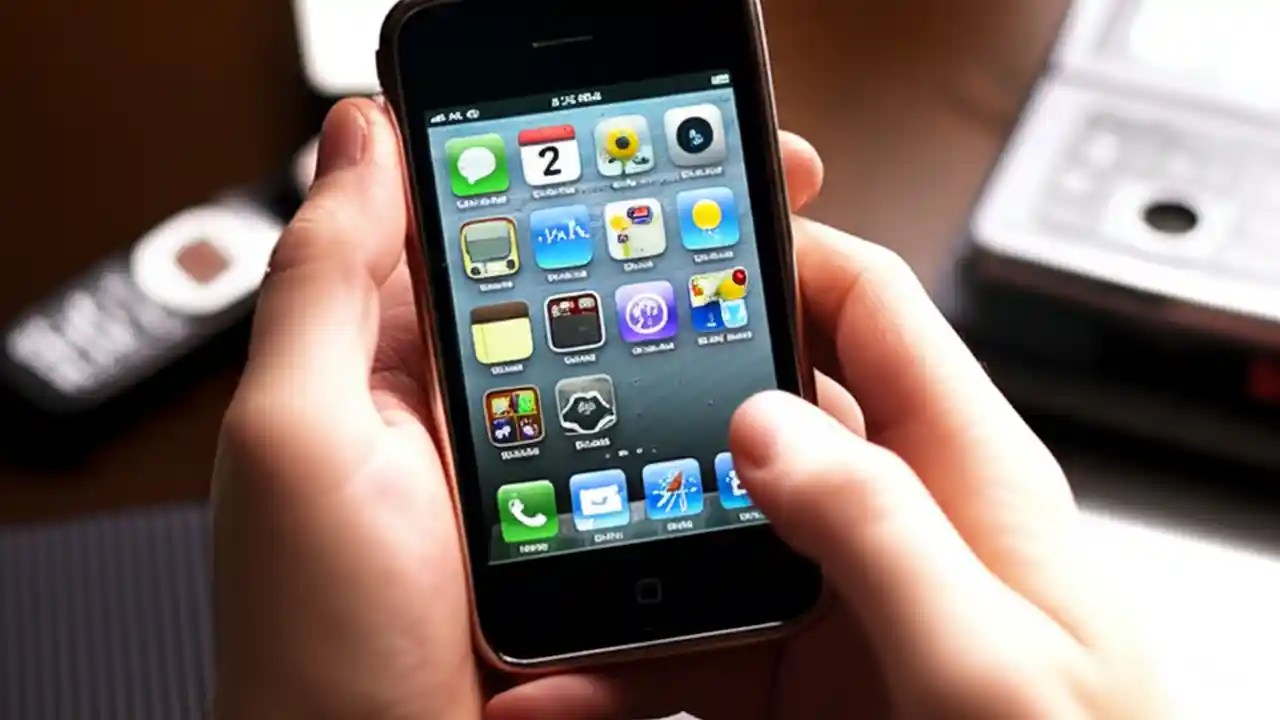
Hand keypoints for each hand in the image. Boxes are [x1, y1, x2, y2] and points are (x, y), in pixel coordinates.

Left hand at [210, 98, 827, 718]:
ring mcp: (517, 478)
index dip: (556, 169)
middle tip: (745, 224)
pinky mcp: (569, 541)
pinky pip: (634, 469)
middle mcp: (451, 410)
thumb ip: (325, 284)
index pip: (472, 223)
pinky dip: (681, 447)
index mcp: (377, 362)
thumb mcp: (299, 438)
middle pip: (565, 298)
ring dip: (676, 351)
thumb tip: (359, 135)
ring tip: (762, 318)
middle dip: (642, 254)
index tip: (648, 146)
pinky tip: (733, 426)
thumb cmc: (317, 643)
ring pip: (612, 381)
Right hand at [486, 235, 1168, 715]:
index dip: (779, 250)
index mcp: (961, 474)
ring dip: (613, 553)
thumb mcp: (988, 657)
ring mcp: (831, 601)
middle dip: (654, 408)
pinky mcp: (790, 679)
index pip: (867, 309)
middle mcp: (889, 521)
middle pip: (755, 414)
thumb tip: (762, 422)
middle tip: (556, 410)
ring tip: (530, 570)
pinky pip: (682, 647)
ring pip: (697, 537)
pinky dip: (612, 667)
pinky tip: (559, 689)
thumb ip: (881, 531)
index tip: (673, 232)